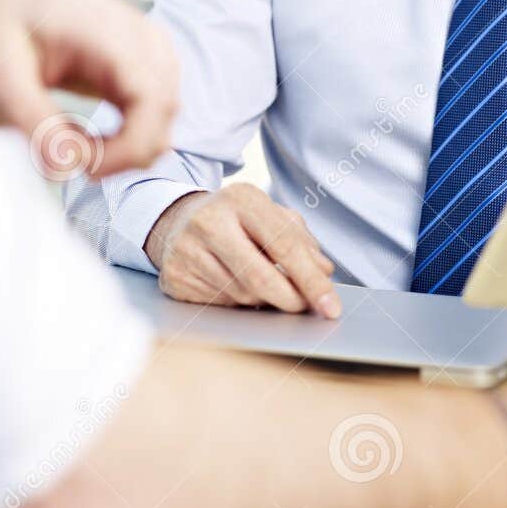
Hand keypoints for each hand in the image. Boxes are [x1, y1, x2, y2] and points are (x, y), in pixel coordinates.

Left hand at [0, 0, 178, 177]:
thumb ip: (33, 118)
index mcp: (117, 33)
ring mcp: (156, 59)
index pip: (154, 105)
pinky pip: (152, 125)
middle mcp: (149, 44)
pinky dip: (122, 143)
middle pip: (161, 125)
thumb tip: (64, 167)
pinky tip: (85, 136)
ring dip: (120, 152)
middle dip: (117, 157)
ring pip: (160, 131)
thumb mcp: (0, 71)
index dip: (125, 150)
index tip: (79, 165)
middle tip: (63, 154)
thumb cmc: (5, 24)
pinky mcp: (151, 75)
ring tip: (68, 140)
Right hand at [146, 183, 342, 317]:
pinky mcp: (175, 278)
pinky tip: (233, 286)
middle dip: (290, 300)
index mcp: (242, 199)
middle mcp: (210, 221)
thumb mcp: (268, 216)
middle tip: (304, 308)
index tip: (331, 307)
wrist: (176, 221)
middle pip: (261, 277)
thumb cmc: (234, 220)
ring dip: (262, 300)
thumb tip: (323, 272)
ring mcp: (187, 250)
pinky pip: (220, 306)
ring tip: (261, 285)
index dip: (312, 281)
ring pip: (242, 296)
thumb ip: (300, 240)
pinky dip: (236, 303)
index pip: (285, 245)